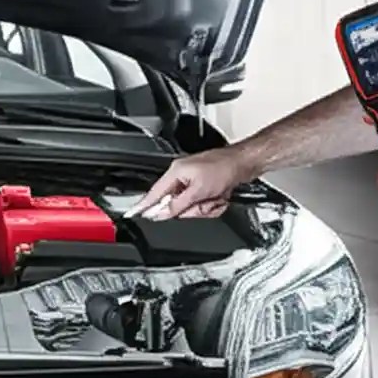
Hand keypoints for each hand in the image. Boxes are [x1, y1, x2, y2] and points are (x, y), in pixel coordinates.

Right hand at [124, 146, 256, 219]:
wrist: (245, 163)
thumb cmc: (223, 168)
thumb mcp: (198, 191)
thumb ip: (177, 205)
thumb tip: (161, 214)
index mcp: (175, 173)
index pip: (154, 194)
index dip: (144, 205)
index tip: (133, 213)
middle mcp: (183, 178)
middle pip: (176, 205)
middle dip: (193, 208)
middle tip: (204, 202)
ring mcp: (194, 183)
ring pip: (191, 208)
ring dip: (206, 206)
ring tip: (215, 198)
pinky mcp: (205, 187)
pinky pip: (203, 205)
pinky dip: (213, 205)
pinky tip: (220, 197)